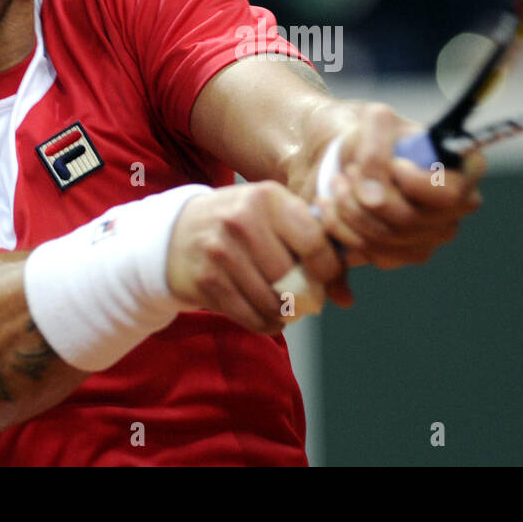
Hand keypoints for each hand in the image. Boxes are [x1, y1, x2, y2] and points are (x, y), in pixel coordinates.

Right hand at [165, 181, 346, 332]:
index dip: (328, 268)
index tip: (326, 278)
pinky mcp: (206, 281)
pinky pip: (251, 317)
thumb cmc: (240, 224)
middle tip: (305, 297)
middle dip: (305, 295)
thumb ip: (314, 246)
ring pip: (272, 302)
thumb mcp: (273, 217)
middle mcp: (241, 220)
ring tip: (284, 306)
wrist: (176, 232)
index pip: (313, 240)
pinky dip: (266, 323)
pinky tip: (267, 315)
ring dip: (285, 313)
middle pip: (292, 277)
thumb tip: (346, 298)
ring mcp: (220, 251)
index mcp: (267, 197)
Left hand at [316, 103, 485, 268]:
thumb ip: (377, 139)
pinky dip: (342, 228)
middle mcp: (458, 207)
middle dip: (367, 195)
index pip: (450, 192)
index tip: (393, 165)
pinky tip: (333, 205)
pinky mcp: (405, 254)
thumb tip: (374, 185)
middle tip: (349, 172)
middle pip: (410, 219)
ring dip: (349, 209)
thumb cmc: (375, 137)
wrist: (354, 157)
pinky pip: (372, 252)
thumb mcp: (376, 121)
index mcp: (466, 169)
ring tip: (337, 183)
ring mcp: (434, 236)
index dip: (415, 184)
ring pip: (386, 238)